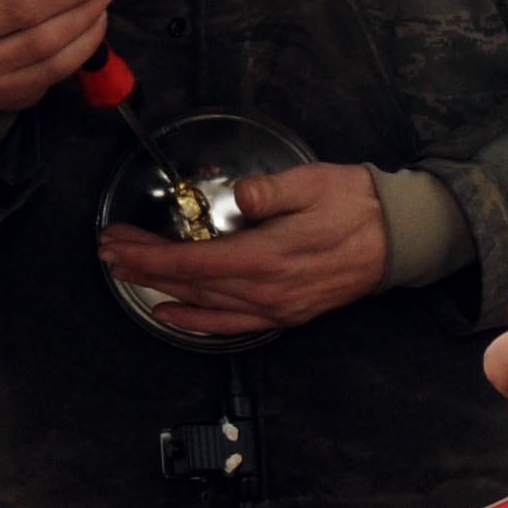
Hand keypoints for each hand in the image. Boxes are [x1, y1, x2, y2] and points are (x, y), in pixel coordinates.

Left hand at [96, 161, 389, 335]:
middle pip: (190, 285)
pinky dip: (197, 322)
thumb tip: (242, 196)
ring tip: (127, 276)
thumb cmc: (355, 204)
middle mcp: (268, 291)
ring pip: (205, 306)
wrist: (398, 237)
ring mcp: (277, 308)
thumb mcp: (315, 182)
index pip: (193, 263)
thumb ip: (274, 191)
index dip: (149, 256)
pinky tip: (171, 314)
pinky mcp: (286, 314)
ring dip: (161, 291)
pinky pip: (232, 325)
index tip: (118, 242)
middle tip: (109, 252)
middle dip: (144, 269)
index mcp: (270, 257)